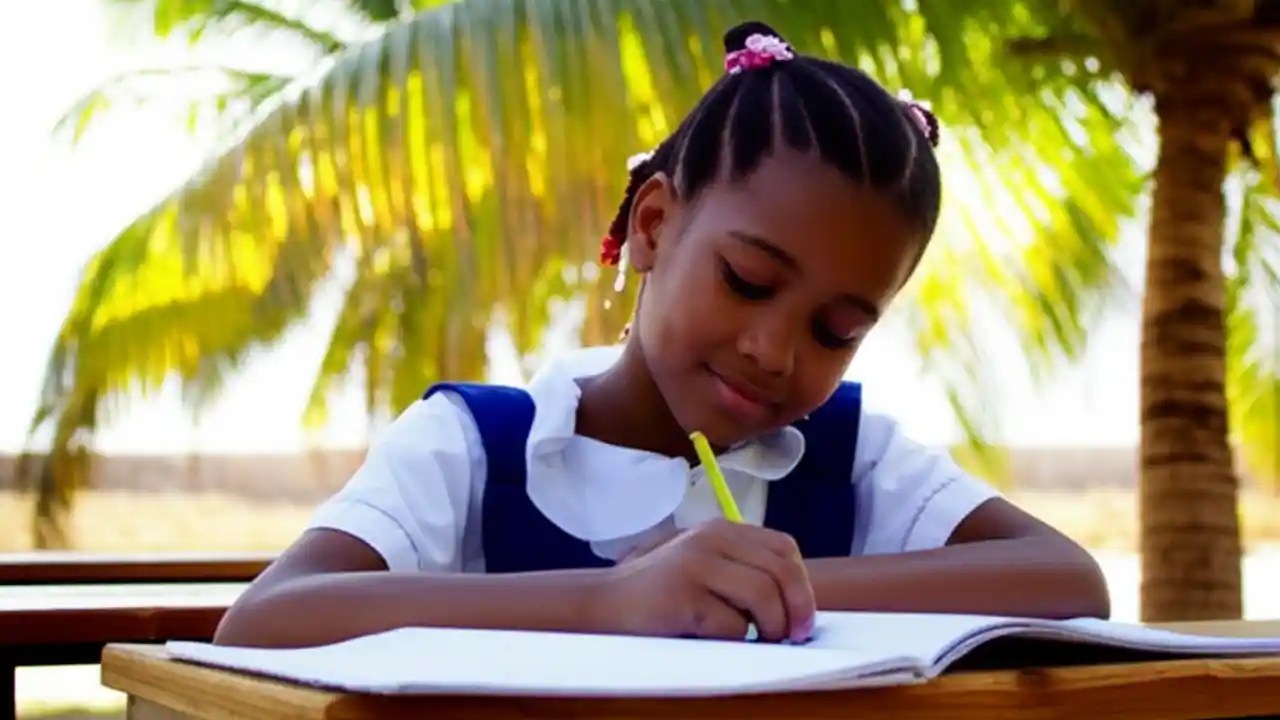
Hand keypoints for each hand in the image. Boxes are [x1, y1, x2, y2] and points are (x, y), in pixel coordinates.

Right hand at [595, 519, 814, 642]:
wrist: (603, 603)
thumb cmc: (660, 594)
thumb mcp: (705, 567)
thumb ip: (742, 571)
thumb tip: (797, 606)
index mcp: (721, 530)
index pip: (784, 548)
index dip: (802, 584)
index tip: (802, 617)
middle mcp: (711, 539)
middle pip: (781, 571)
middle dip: (797, 609)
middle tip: (794, 636)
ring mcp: (695, 565)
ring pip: (763, 596)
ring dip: (771, 628)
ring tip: (760, 640)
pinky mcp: (682, 596)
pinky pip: (731, 625)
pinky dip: (733, 640)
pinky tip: (716, 637)